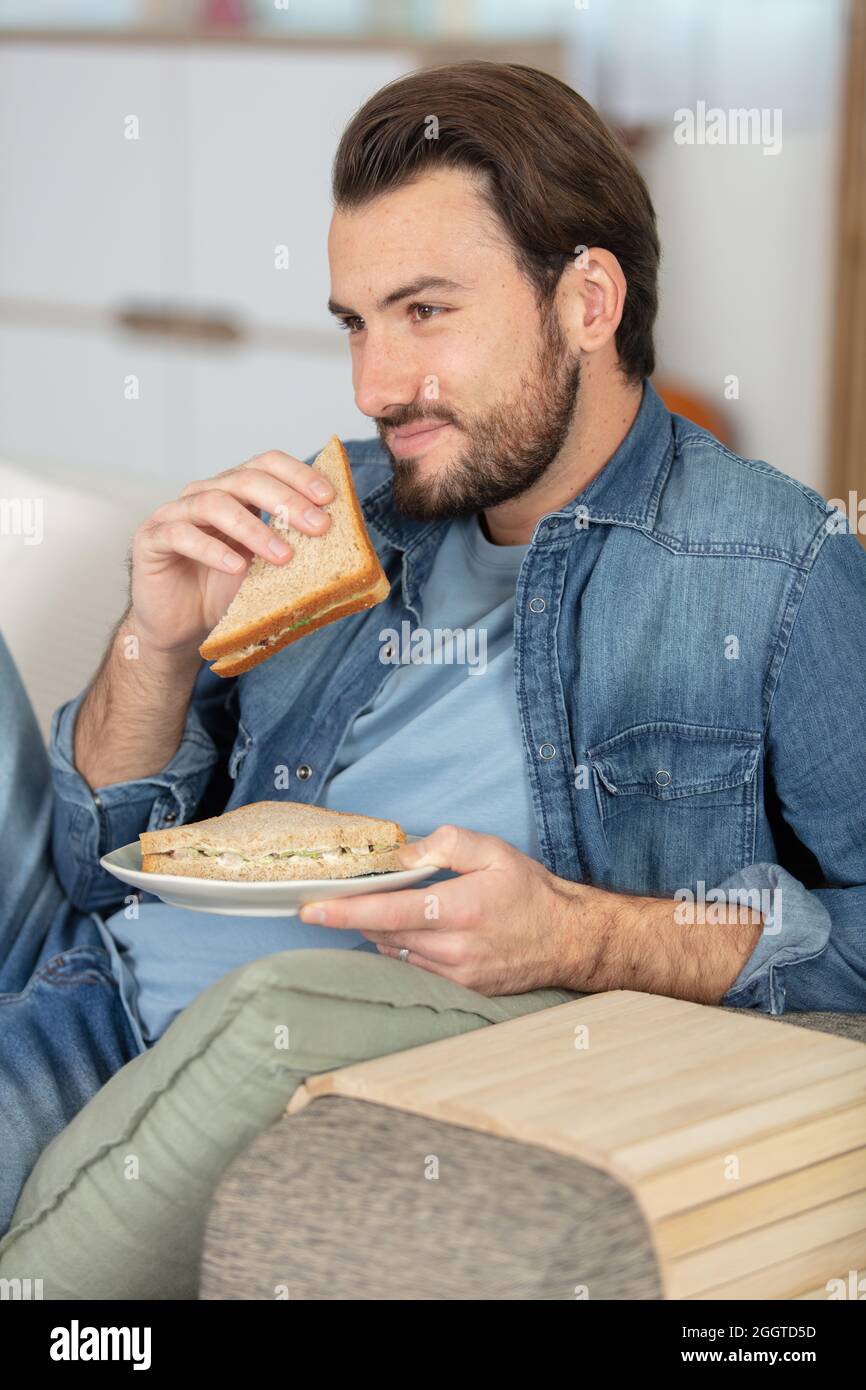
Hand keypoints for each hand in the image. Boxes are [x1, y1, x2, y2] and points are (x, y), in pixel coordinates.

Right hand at [129, 449, 334, 655]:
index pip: (267, 464)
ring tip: (283, 556)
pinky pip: (182, 535)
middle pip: (245, 478)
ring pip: (215, 503)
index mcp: (235, 492)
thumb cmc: (225, 593)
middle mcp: (206, 494)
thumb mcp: (267, 568)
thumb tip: (347, 541)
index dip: (298, 474)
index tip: (329, 498)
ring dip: (254, 529)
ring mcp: (176, 513)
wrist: (181, 628)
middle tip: (317, 526)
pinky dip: (212, 549)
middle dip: (286, 500)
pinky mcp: (152, 539)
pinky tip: (236, 567)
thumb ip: (295, 546)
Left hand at [298, 824, 582, 995]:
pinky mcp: (459, 988)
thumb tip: (403, 855)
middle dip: (354, 916)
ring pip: (393, 952)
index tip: (309, 910)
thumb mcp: (494, 851)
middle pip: (381, 933)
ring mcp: (454, 974)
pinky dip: (400, 948)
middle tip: (332, 899)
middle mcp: (452, 948)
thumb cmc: (530, 892)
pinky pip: (412, 967)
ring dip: (378, 931)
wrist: (568, 940)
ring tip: (377, 910)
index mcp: (458, 909)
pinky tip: (406, 931)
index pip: (386, 911)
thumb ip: (446, 845)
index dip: (343, 911)